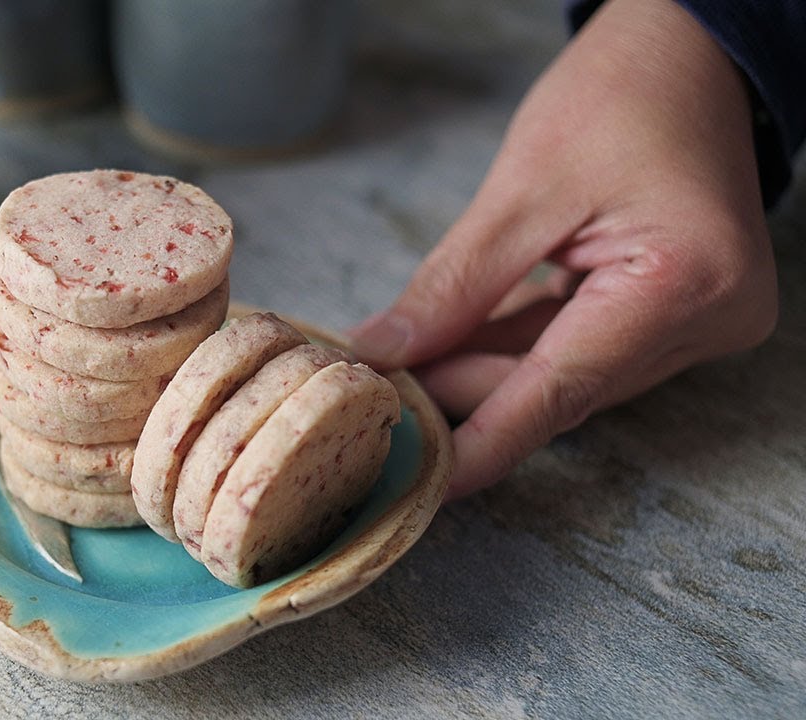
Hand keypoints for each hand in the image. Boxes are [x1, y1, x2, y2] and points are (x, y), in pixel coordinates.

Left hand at [348, 0, 777, 498]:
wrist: (691, 53)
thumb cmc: (620, 93)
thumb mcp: (522, 186)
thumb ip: (455, 285)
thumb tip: (385, 356)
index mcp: (685, 281)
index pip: (562, 387)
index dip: (484, 440)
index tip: (423, 481)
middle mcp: (710, 317)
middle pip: (562, 384)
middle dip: (468, 389)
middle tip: (383, 390)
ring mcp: (703, 319)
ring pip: (569, 372)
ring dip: (487, 369)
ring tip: (408, 363)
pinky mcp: (681, 311)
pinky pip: (585, 346)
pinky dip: (519, 346)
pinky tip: (455, 343)